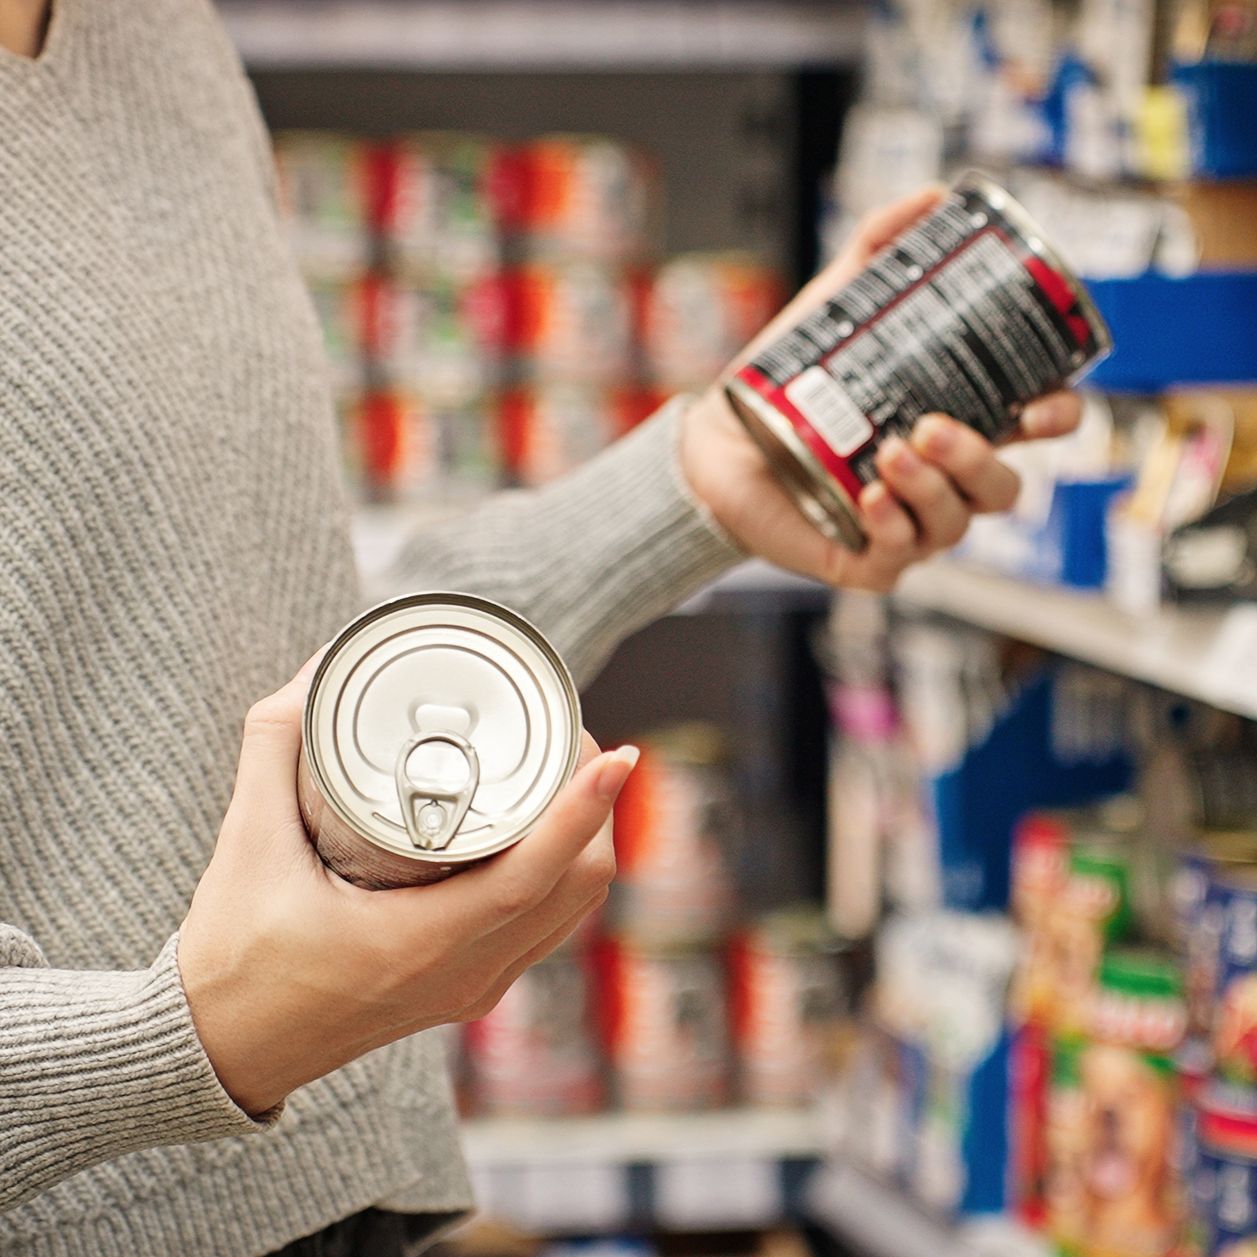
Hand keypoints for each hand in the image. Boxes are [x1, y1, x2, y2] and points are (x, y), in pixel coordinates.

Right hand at [179, 654, 633, 1115]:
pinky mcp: (467, 986)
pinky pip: (547, 922)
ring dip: (584, 834)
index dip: (584, 810)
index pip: (534, 877)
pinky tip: (541, 821)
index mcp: (418, 948)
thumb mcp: (246, 847)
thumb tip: (314, 673)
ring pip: (571, 906)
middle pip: (577, 885)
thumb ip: (274, 750)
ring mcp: (473, 987)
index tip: (618, 755)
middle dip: (593, 804)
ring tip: (563, 763)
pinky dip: (561, 866)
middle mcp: (464, 975)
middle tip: (568, 731)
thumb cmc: (232, 960)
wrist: (221, 1051)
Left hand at [680, 186, 1081, 590]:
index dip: (1055, 420)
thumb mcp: (837, 307)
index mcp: (958, 424)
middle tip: (931, 424)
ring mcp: (910, 525)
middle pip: (1003, 488)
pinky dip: (892, 526)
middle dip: (979, 459)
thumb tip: (935, 196)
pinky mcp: (868, 560)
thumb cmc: (789, 383)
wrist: (718, 439)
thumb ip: (881, 248)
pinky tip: (867, 497)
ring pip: (958, 523)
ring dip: (932, 488)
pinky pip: (901, 556)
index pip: (1034, 429)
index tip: (1041, 406)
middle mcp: (943, 480)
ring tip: (888, 453)